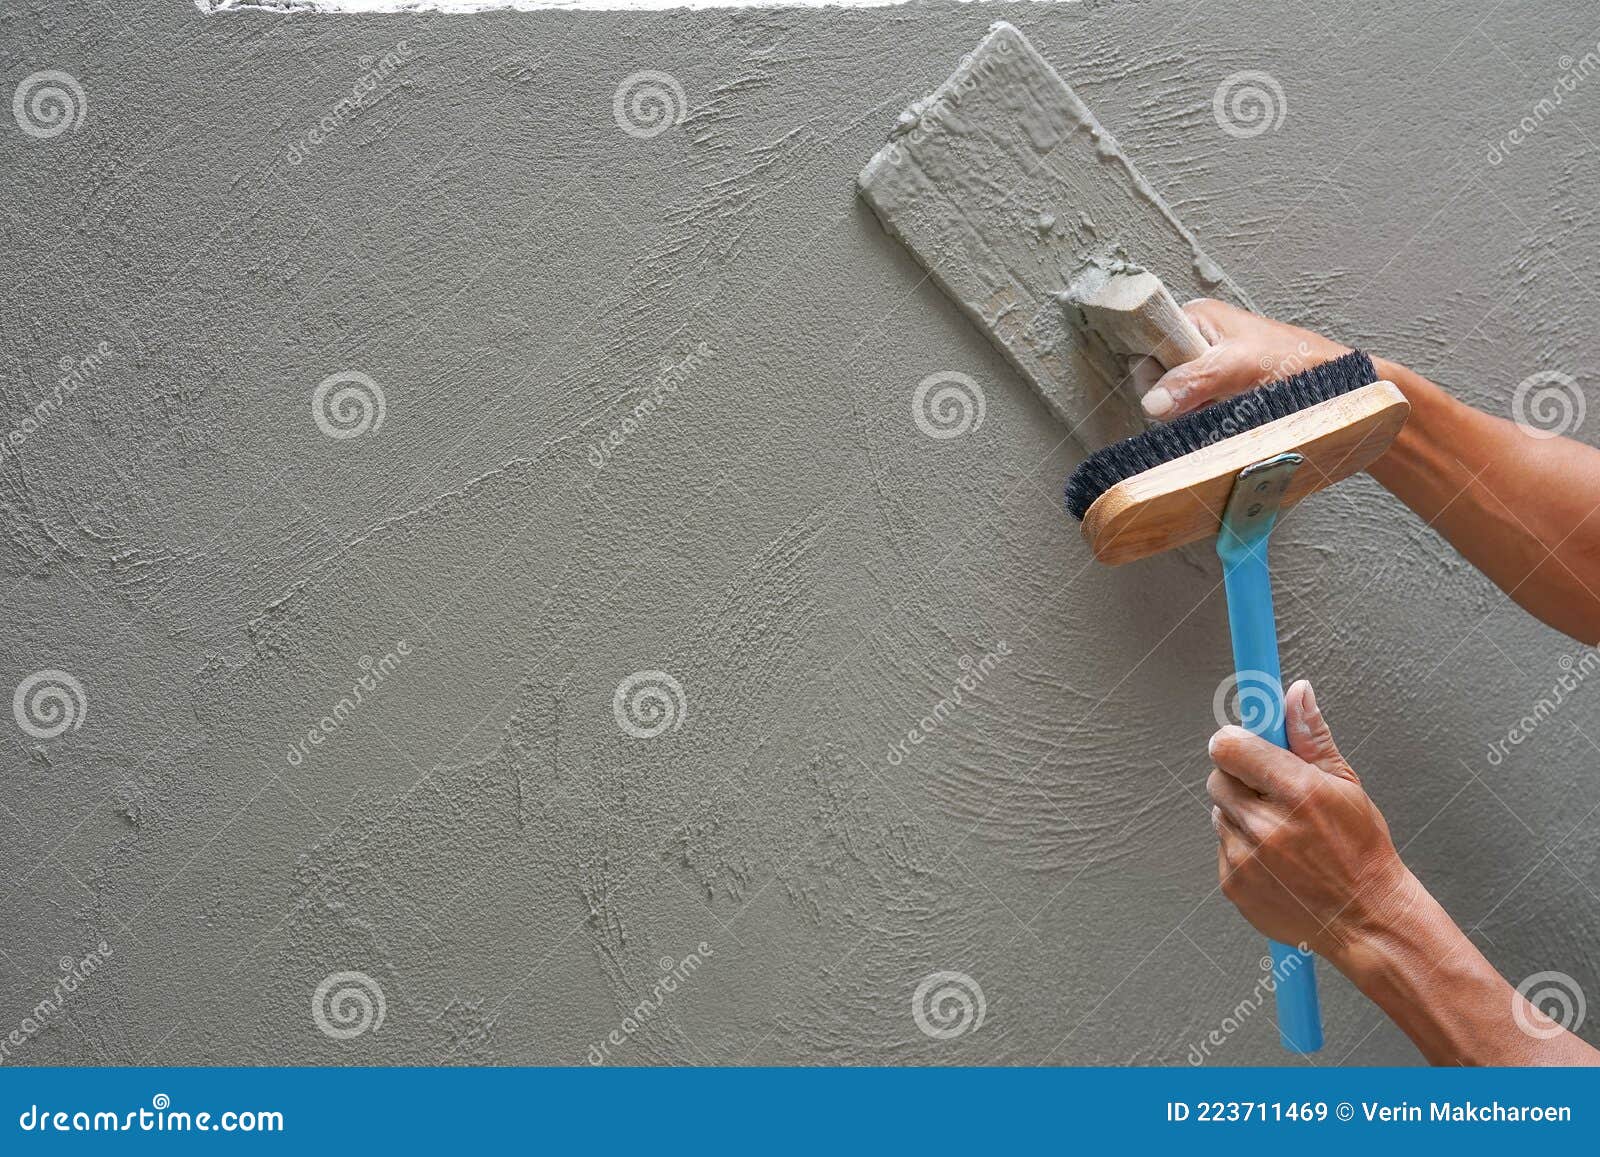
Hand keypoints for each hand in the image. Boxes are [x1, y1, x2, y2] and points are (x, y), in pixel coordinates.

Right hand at [1139, 299, 1349, 418]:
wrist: (1343, 388)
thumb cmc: (1301, 364)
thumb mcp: (1241, 367)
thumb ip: (1194, 380)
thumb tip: (1151, 404)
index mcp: (1196, 318)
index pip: (1146, 346)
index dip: (1154, 374)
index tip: (1173, 392)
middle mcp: (1196, 341)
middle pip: (1156, 380)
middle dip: (1176, 401)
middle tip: (1209, 403)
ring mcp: (1206, 370)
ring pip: (1173, 402)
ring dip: (1193, 415)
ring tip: (1226, 411)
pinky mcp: (1216, 394)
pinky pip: (1192, 414)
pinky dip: (1204, 423)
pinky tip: (1226, 421)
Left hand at [1206, 680, 1419, 958]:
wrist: (1366, 920)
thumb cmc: (1361, 852)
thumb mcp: (1347, 786)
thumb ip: (1312, 737)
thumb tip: (1295, 693)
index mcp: (1298, 793)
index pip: (1230, 746)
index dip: (1236, 742)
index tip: (1246, 744)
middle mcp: (1268, 826)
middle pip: (1218, 777)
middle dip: (1240, 779)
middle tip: (1272, 793)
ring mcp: (1246, 858)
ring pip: (1219, 812)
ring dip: (1242, 815)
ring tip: (1282, 832)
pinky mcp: (1233, 884)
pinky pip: (1222, 847)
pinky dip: (1241, 848)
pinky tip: (1276, 859)